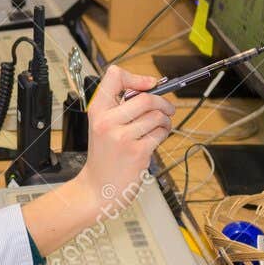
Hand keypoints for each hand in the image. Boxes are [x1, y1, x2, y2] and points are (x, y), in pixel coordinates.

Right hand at [19, 65, 172, 255]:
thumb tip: (150, 87)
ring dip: (165, 120)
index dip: (136, 77)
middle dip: (163, 102)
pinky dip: (163, 134)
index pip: (115, 76)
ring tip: (160, 126)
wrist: (98, 188)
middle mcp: (107, 122)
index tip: (148, 85)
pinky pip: (160, 134)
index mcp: (97, 111)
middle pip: (146, 98)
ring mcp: (122, 138)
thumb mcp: (102, 125)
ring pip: (157, 116)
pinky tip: (156, 138)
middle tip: (166, 108)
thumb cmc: (104, 156)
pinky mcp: (137, 152)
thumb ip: (120, 105)